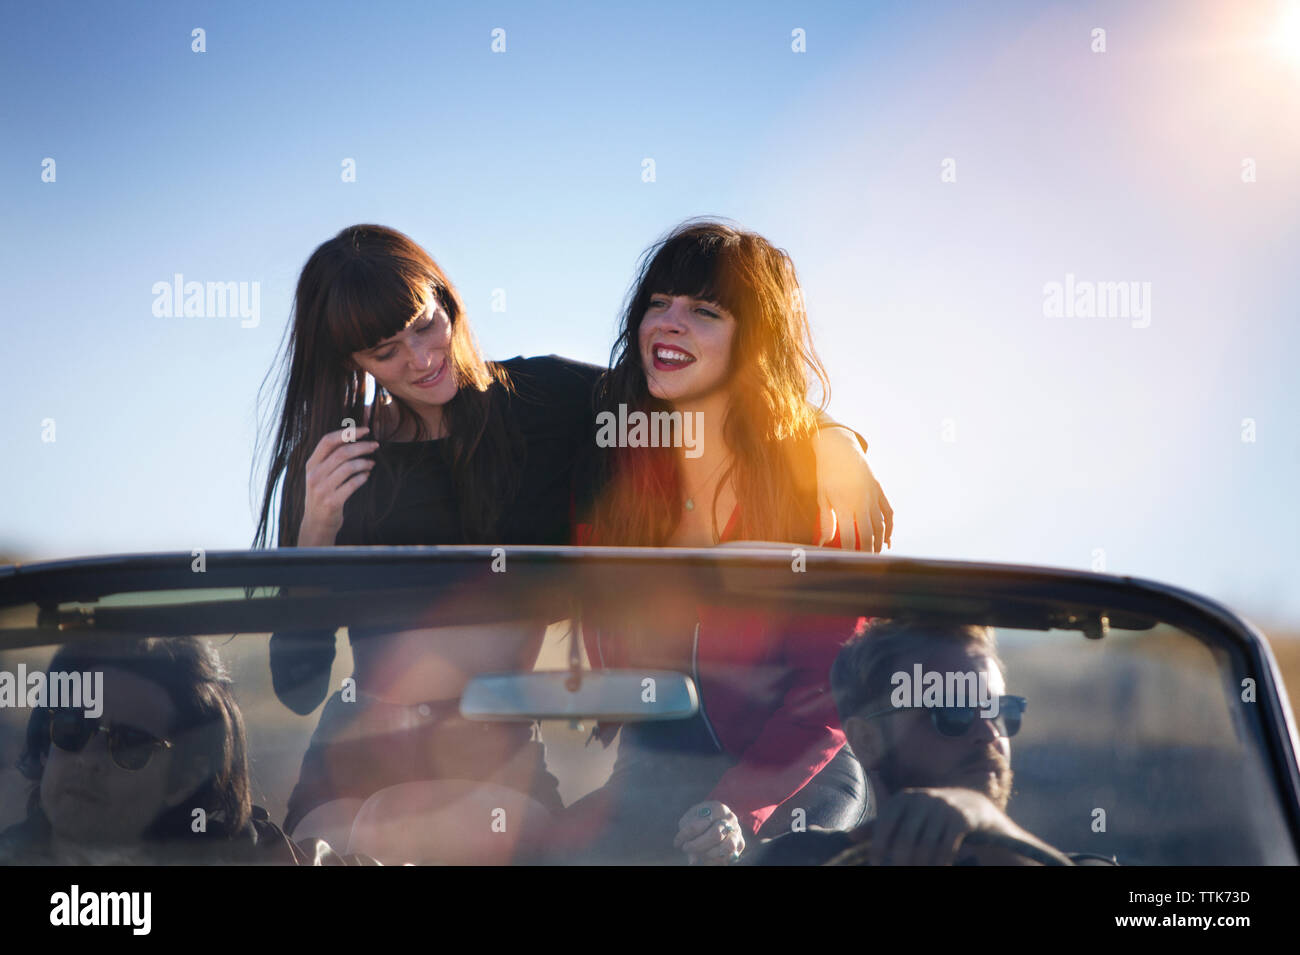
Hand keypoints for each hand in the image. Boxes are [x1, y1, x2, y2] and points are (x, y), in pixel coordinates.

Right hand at [298, 425, 378, 545]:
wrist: (316, 523)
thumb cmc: (322, 494)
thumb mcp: (319, 474)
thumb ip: (330, 458)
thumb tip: (353, 438)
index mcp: (311, 464)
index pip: (327, 441)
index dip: (347, 433)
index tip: (365, 430)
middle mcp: (314, 475)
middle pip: (342, 452)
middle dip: (362, 446)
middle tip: (375, 446)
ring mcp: (322, 489)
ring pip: (349, 467)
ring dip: (365, 462)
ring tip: (371, 463)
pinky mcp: (332, 501)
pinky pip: (353, 484)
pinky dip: (363, 477)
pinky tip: (366, 475)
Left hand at [674, 801, 745, 865]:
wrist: (716, 819)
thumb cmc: (700, 819)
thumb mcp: (690, 820)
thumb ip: (688, 835)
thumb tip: (692, 859)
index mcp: (717, 808)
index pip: (700, 823)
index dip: (686, 835)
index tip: (677, 843)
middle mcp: (730, 818)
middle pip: (715, 835)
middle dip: (697, 846)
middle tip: (686, 848)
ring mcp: (737, 831)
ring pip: (726, 847)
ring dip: (708, 854)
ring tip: (699, 852)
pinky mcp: (740, 843)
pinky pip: (729, 856)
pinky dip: (716, 860)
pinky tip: (707, 857)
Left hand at [811, 427, 893, 551]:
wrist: (840, 448)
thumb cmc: (826, 474)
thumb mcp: (822, 496)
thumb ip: (825, 521)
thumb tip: (823, 542)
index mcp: (844, 504)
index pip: (849, 536)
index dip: (849, 552)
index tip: (848, 562)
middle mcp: (861, 501)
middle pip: (868, 534)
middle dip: (867, 552)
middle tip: (864, 565)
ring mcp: (873, 496)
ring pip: (881, 525)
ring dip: (879, 543)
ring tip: (875, 555)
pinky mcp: (880, 490)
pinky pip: (888, 513)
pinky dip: (890, 527)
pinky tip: (887, 540)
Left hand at [864, 787, 1025, 865]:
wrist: (969, 803)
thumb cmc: (926, 814)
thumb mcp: (903, 815)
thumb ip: (878, 826)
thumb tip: (849, 837)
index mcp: (902, 798)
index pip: (886, 823)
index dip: (879, 845)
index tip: (875, 864)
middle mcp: (921, 799)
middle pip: (906, 838)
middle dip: (900, 861)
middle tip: (899, 872)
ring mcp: (942, 807)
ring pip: (927, 845)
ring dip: (921, 865)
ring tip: (917, 873)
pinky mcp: (960, 818)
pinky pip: (947, 846)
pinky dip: (940, 862)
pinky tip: (937, 868)